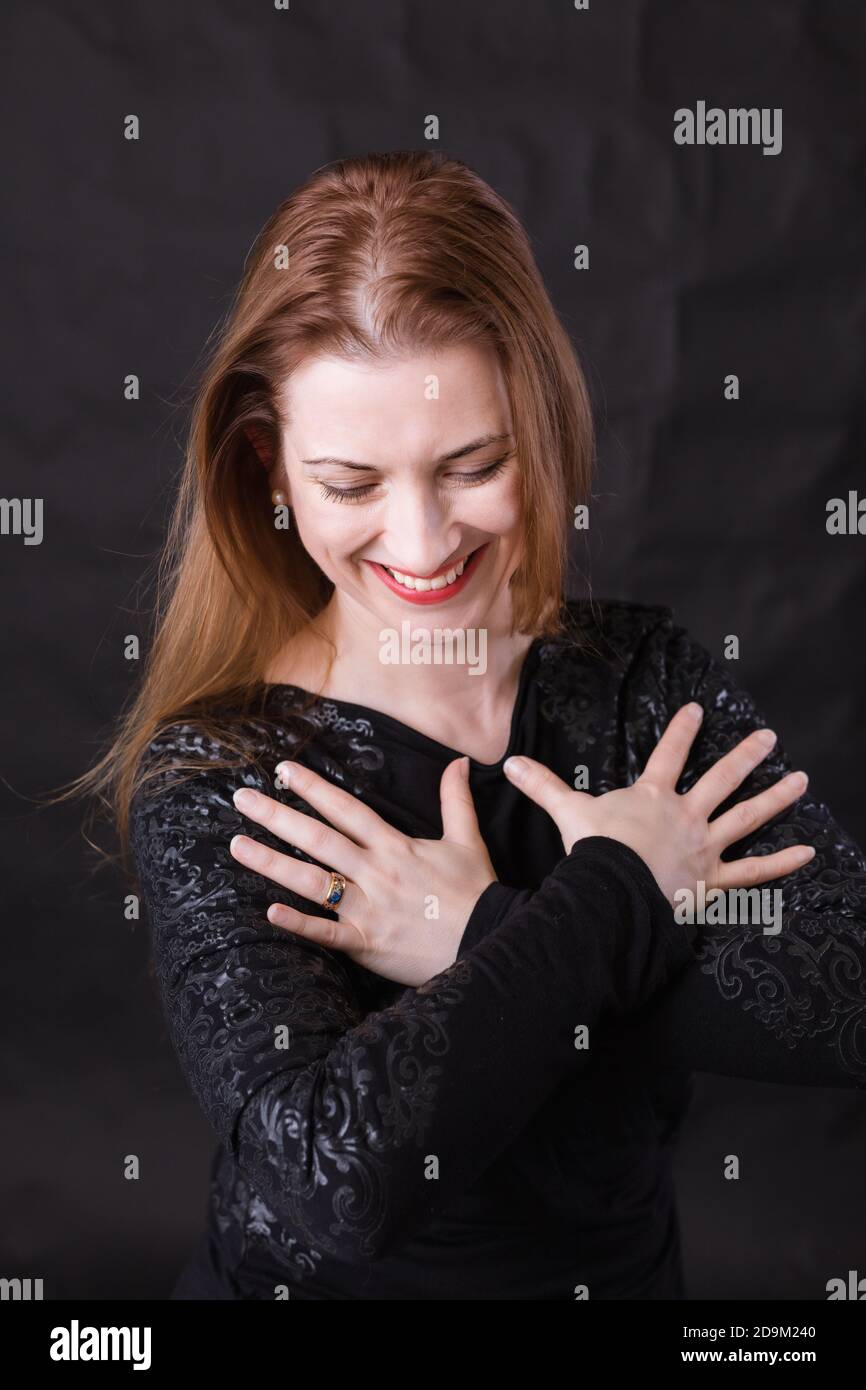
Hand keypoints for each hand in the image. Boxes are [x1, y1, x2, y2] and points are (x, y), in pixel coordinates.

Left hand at [228, 756, 496, 985]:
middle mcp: (375, 872)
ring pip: (312, 882)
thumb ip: (455, 800)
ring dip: (272, 863)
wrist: (491, 940)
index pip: (346, 810)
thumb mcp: (468, 840)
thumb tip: (460, 762)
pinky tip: (268, 913)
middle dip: (278, 816)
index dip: (314, 788)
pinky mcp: (367, 943)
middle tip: (241, 798)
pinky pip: (328, 934)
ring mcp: (368, 909)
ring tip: (236, 846)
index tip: (283, 769)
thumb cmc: (476, 892)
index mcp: (395, 846)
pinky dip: (299, 924)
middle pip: (319, 838)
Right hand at [502, 702, 814, 906]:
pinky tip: (808, 852)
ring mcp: (705, 847)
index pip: (669, 754)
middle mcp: (686, 816)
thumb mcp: (567, 814)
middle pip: (722, 778)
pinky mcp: (715, 880)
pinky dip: (781, 864)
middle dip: (746, 755)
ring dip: (776, 798)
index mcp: (653, 797)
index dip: (682, 730)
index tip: (697, 709)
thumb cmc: (593, 853)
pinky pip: (753, 872)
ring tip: (801, 780)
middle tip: (769, 737)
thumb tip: (509, 763)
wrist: (613, 893)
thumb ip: (542, 786)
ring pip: (747, 817)